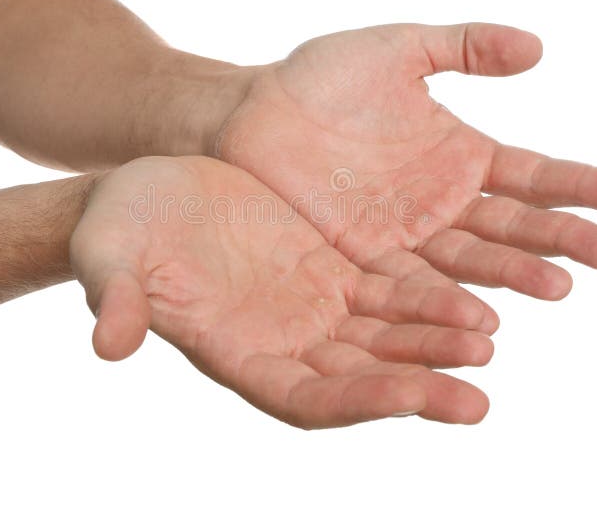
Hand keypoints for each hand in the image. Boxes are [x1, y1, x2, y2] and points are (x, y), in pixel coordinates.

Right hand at [70, 156, 495, 427]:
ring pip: (384, 333)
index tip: (413, 398)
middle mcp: (283, 342)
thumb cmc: (119, 231)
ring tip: (487, 335)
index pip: (304, 399)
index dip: (359, 403)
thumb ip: (118, 300)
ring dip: (433, 339)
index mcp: (235, 354)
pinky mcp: (329, 268)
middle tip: (476, 391)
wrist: (150, 193)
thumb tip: (109, 344)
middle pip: (361, 377)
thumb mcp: (111, 259)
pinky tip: (470, 293)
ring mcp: (311, 306)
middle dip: (416, 383)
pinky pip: (388, 286)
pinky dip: (426, 293)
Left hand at [218, 23, 596, 299]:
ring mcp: (403, 238)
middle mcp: (439, 204)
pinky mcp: (362, 263)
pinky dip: (446, 301)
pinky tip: (480, 315)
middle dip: (561, 240)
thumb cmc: (314, 81)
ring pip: (468, 263)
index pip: (531, 175)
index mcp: (457, 155)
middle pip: (511, 227)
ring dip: (512, 276)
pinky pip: (411, 285)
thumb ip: (462, 47)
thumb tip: (540, 47)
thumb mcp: (395, 50)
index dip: (578, 186)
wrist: (245, 117)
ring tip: (555, 287)